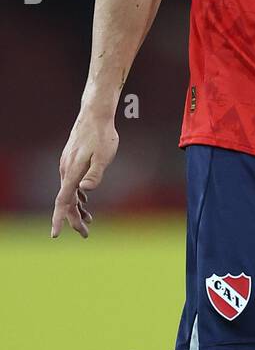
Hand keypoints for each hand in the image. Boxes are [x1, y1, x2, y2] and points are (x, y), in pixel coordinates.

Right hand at [51, 107, 118, 238]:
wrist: (95, 115)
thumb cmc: (102, 136)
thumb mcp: (104, 156)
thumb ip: (95, 174)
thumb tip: (85, 191)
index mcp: (72, 172)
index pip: (63, 201)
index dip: (59, 219)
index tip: (55, 234)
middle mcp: (66, 170)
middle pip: (66, 201)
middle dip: (73, 220)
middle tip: (85, 234)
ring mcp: (67, 165)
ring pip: (68, 193)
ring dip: (77, 209)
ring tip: (89, 221)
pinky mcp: (71, 161)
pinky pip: (71, 184)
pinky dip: (77, 196)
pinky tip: (84, 201)